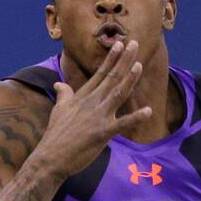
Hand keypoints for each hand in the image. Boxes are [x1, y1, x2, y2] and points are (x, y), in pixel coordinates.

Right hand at [38, 39, 152, 178]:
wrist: (51, 157)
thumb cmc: (55, 134)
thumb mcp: (58, 110)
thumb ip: (64, 94)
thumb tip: (59, 83)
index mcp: (83, 97)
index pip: (100, 74)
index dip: (111, 59)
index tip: (120, 45)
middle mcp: (92, 102)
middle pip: (111, 78)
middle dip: (124, 61)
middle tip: (135, 44)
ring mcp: (98, 117)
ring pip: (117, 94)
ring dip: (130, 80)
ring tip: (139, 65)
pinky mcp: (102, 133)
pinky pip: (122, 124)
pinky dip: (135, 118)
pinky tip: (148, 111)